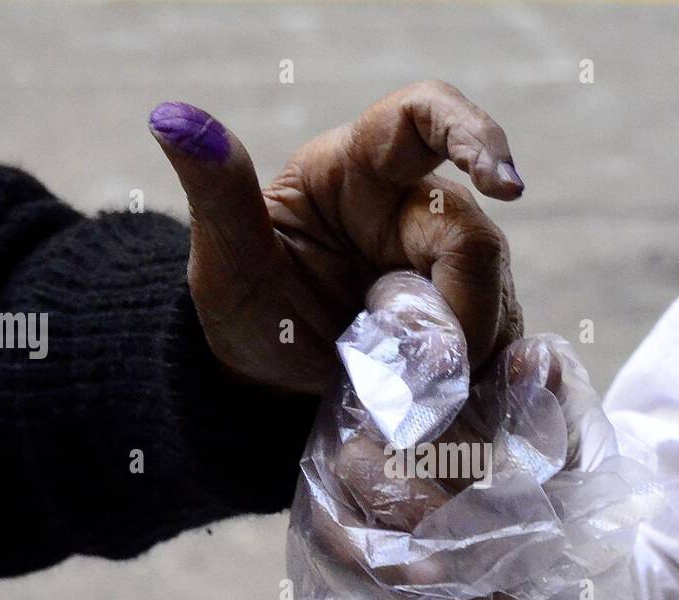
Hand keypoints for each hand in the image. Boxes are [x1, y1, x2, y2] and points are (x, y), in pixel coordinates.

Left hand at [149, 81, 524, 392]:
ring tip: (410, 395)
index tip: (508, 185)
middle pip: (472, 240)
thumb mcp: (225, 264)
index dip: (473, 134)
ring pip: (495, 297)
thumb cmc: (246, 313)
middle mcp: (414, 210)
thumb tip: (171, 118)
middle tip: (422, 373)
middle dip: (460, 310)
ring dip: (466, 354)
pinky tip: (442, 402)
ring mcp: (448, 268)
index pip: (422, 118)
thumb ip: (216, 193)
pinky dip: (476, 378)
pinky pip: (499, 342)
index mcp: (358, 170)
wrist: (272, 384)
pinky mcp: (471, 318)